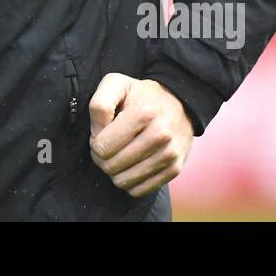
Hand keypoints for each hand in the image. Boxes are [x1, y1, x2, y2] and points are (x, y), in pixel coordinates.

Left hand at [88, 73, 193, 197]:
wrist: (180, 102)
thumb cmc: (141, 95)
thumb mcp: (116, 84)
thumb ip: (100, 104)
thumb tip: (97, 134)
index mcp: (143, 113)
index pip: (103, 147)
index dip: (95, 142)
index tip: (101, 134)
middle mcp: (160, 135)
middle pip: (112, 166)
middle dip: (102, 158)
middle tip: (108, 146)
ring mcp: (169, 155)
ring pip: (124, 181)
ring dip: (115, 171)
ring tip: (118, 155)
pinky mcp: (174, 169)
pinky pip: (140, 190)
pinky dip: (130, 182)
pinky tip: (130, 166)